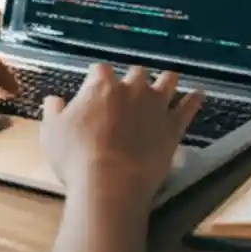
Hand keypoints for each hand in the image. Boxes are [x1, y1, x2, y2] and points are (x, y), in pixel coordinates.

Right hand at [40, 65, 202, 198]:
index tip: (93, 84)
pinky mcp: (173, 127)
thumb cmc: (75, 155)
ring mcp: (156, 106)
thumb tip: (54, 99)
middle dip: (132, 77)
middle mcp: (131, 89)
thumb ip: (53, 110)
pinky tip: (198, 94)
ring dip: (166, 80)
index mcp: (100, 86)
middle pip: (136, 72)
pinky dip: (194, 99)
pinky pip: (188, 107)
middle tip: (129, 88)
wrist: (110, 182)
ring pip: (167, 81)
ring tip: (167, 80)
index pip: (99, 70)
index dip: (96, 77)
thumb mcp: (51, 131)